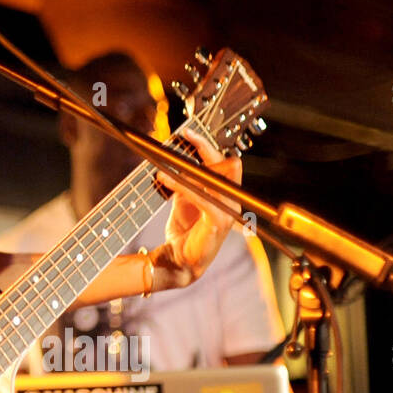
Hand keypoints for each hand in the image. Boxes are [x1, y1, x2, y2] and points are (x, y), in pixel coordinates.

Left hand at [152, 127, 242, 289]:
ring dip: (186, 169)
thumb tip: (172, 155)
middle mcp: (230, 198)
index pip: (222, 160)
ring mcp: (228, 209)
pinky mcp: (219, 221)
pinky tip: (166, 180)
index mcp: (224, 191)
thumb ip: (185, 178)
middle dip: (206, 147)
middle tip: (184, 138)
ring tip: (161, 168)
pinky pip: (202, 196)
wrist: (179, 259)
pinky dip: (183, 186)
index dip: (206, 144)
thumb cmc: (184, 229)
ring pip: (214, 178)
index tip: (186, 132)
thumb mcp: (183, 197)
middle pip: (226, 163)